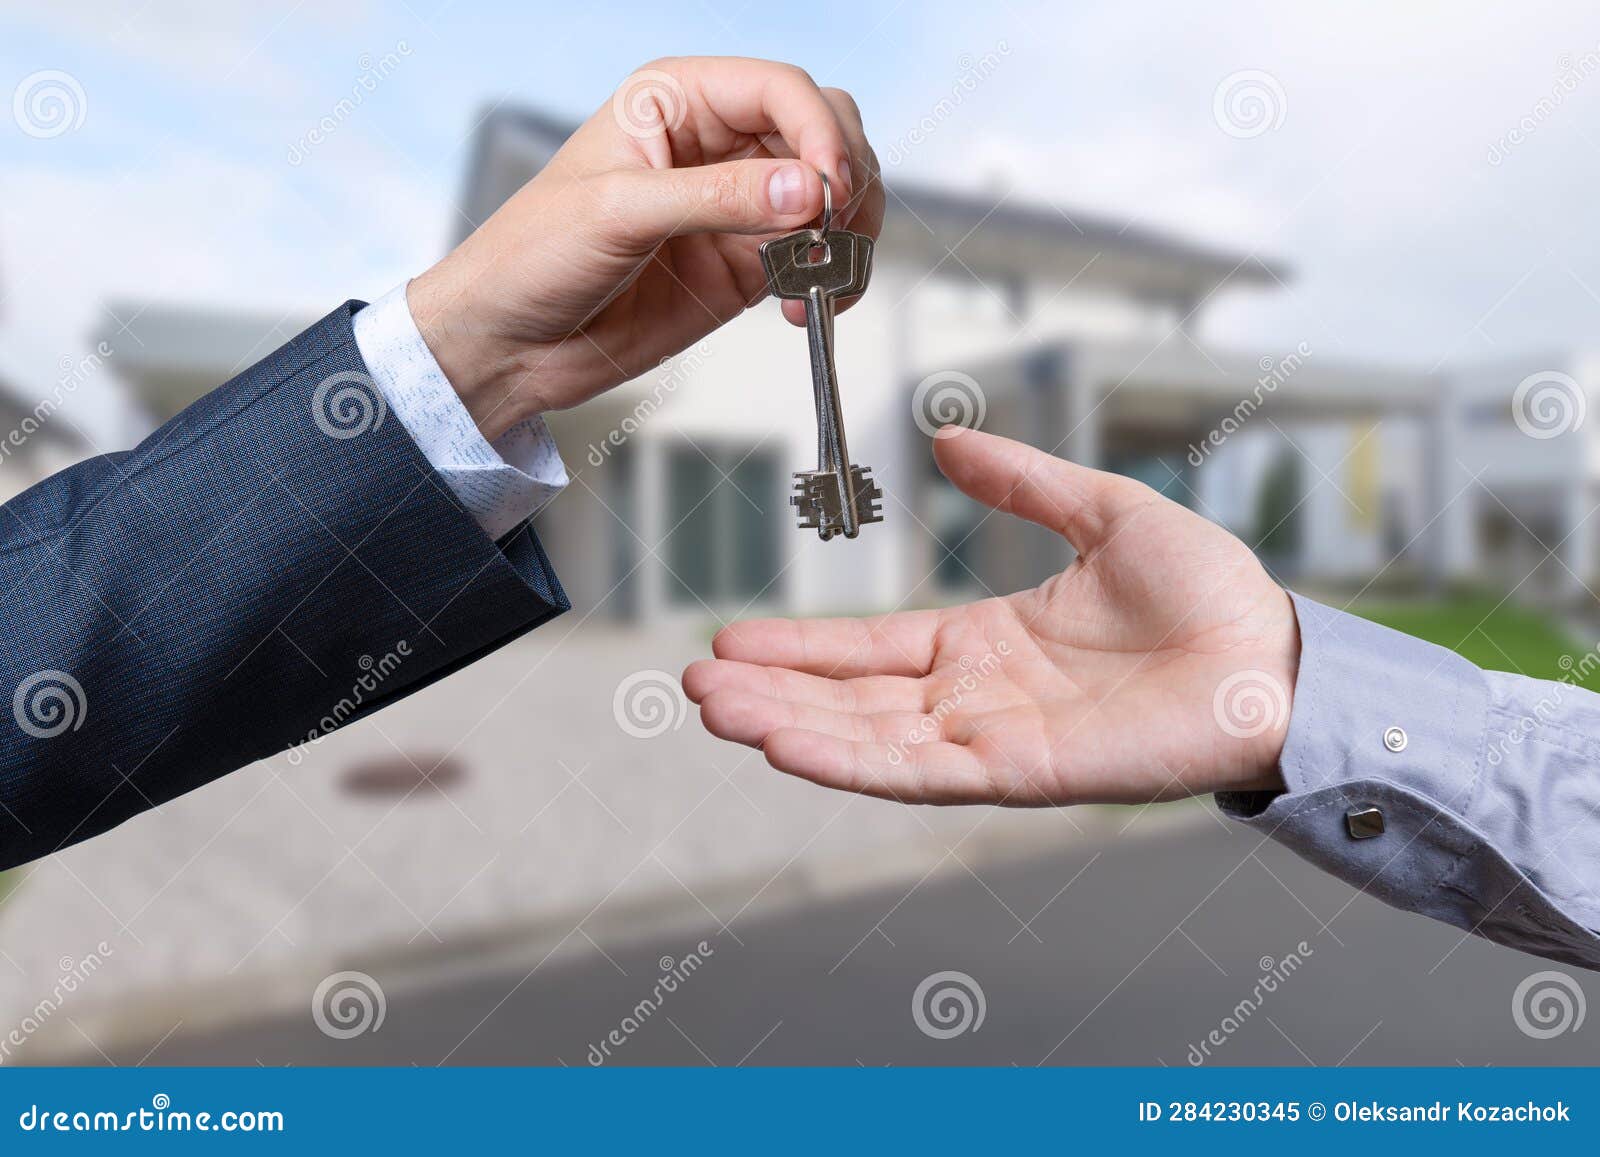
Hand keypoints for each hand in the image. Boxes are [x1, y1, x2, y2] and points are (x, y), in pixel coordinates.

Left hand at [408, 56, 882, 440]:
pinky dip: (831, 279)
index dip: (819, 133)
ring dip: (848, 234)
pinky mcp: (745, 265)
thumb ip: (715, 199)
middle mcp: (716, 144)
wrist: (509, 344)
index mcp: (677, 100)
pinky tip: (806, 305)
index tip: (829, 189)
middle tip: (832, 233)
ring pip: (833, 195)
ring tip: (823, 277)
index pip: (781, 89)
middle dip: (845, 177)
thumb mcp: (617, 214)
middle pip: (824, 131)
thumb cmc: (531, 257)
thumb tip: (807, 191)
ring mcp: (736, 206)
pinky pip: (815, 258)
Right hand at [683, 427, 1300, 805]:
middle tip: (695, 683)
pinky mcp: (1020, 774)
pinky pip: (917, 772)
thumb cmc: (1208, 592)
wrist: (1277, 656)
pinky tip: (784, 744)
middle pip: (849, 700)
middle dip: (770, 692)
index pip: (869, 650)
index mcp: (985, 642)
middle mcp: (975, 698)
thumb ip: (1022, 481)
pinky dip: (847, 761)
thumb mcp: (1101, 511)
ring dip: (787, 725)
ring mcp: (992, 741)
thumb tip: (947, 442)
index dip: (800, 647)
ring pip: (867, 739)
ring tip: (714, 708)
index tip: (731, 636)